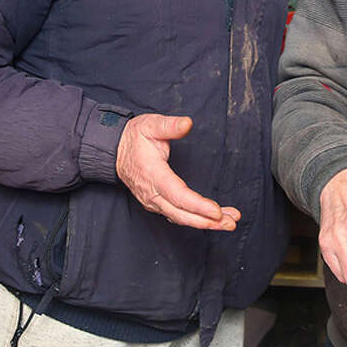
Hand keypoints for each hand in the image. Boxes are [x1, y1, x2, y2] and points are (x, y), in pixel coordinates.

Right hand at [116, 114, 239, 230]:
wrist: (115, 151)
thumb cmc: (134, 138)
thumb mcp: (150, 125)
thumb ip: (170, 125)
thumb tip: (188, 124)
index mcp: (152, 174)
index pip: (177, 195)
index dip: (198, 206)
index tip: (217, 211)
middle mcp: (152, 193)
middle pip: (181, 214)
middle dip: (207, 222)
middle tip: (231, 223)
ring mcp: (153, 201)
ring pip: (180, 217)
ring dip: (205, 223)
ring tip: (229, 222)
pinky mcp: (157, 204)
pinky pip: (177, 215)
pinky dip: (196, 220)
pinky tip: (213, 220)